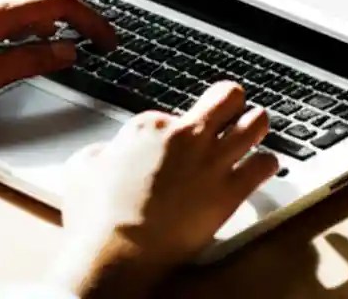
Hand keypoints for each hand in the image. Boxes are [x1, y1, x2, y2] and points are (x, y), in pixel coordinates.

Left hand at [0, 0, 116, 120]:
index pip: (60, 3)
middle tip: (93, 32)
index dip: (92, 20)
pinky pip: (3, 6)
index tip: (109, 40)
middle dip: (76, 5)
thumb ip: (28, 62)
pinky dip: (27, 15)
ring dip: (50, 7)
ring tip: (64, 36)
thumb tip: (67, 51)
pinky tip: (22, 40)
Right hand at [53, 82, 278, 297]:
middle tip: (229, 112)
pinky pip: (266, 164)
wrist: (117, 251)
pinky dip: (266, 163)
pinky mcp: (230, 192)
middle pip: (227, 97)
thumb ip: (101, 152)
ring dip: (256, 124)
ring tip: (253, 130)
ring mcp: (211, 162)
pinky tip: (260, 167)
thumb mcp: (81, 167)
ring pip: (256, 122)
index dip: (174, 129)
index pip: (174, 114)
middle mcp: (186, 136)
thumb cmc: (96, 215)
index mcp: (149, 126)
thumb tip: (107, 154)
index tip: (171, 145)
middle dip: (231, 102)